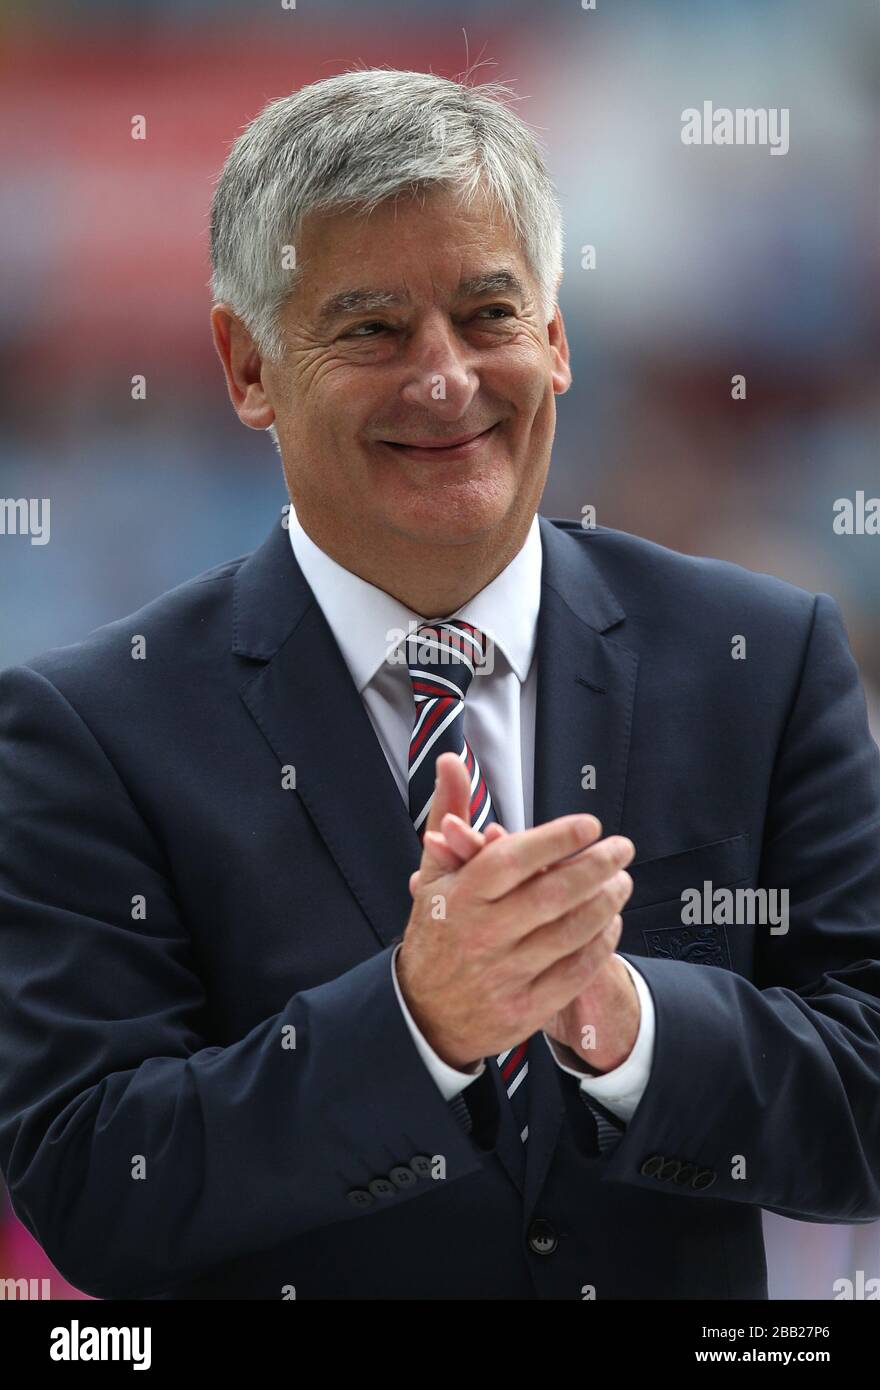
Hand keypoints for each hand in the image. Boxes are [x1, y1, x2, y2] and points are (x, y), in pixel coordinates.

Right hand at [396, 751, 635, 1069]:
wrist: (423, 1013)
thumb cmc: (437, 929)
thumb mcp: (434, 873)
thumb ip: (448, 815)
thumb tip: (451, 761)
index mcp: (460, 897)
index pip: (512, 859)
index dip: (556, 839)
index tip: (590, 824)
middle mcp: (482, 936)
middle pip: (552, 895)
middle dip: (596, 867)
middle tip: (622, 848)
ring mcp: (504, 976)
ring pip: (571, 933)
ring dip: (606, 903)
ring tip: (622, 881)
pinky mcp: (525, 1009)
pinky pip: (576, 972)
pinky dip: (601, 944)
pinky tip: (610, 923)